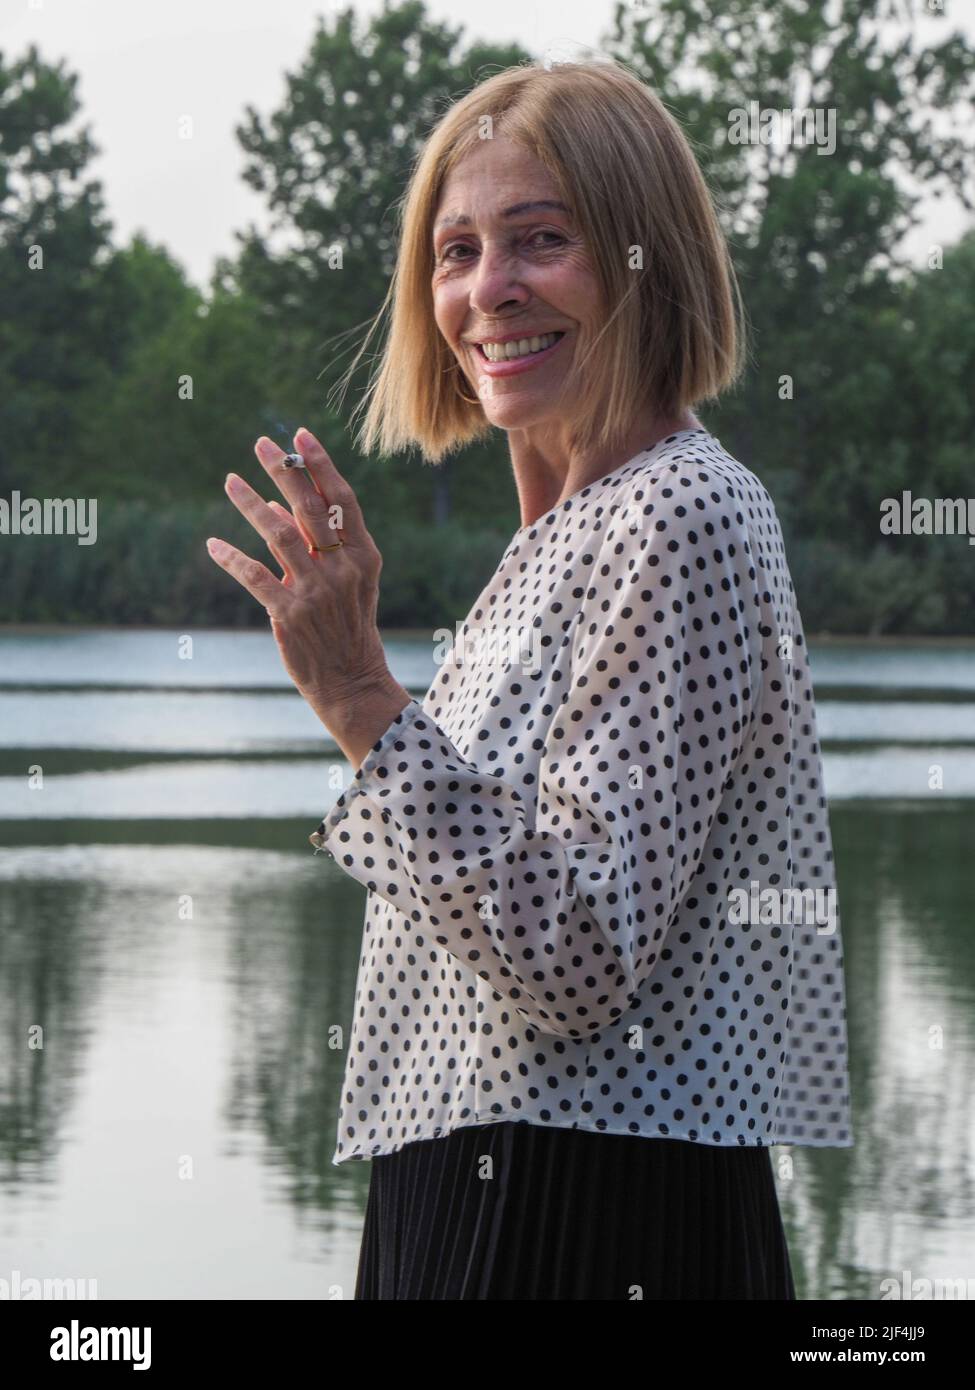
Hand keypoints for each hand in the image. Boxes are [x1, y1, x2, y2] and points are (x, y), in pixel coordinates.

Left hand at [206, 426, 393, 724]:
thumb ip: (314, 543)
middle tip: (260, 444)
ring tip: (229, 480)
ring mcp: (316, 591)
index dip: (320, 465)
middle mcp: (342, 569)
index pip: (341, 499)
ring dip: (251, 504)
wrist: (351, 679)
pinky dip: (231, 558)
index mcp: (362, 556)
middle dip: (284, 471)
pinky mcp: (290, 614)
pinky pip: (254, 576)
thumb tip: (276, 503)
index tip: (299, 435)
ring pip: (278, 535)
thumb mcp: (344, 581)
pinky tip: (213, 543)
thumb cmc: (346, 626)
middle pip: (309, 508)